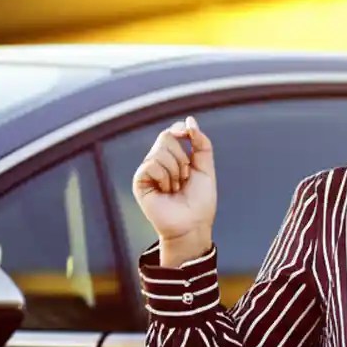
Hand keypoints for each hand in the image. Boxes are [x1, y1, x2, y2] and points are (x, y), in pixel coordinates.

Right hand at [131, 116, 216, 264]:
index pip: (172, 131)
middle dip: (182, 158)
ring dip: (175, 171)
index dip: (180, 130)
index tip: (188, 135)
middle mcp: (159, 162)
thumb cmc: (200, 201)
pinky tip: (166, 191)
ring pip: (160, 151)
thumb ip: (201, 143)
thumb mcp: (206, 168)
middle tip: (184, 178)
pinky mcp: (139, 181)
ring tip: (175, 188)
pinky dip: (164, 177)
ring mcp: (148, 171)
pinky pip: (151, 164)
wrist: (193, 224)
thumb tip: (190, 121)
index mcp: (174, 157)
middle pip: (166, 137)